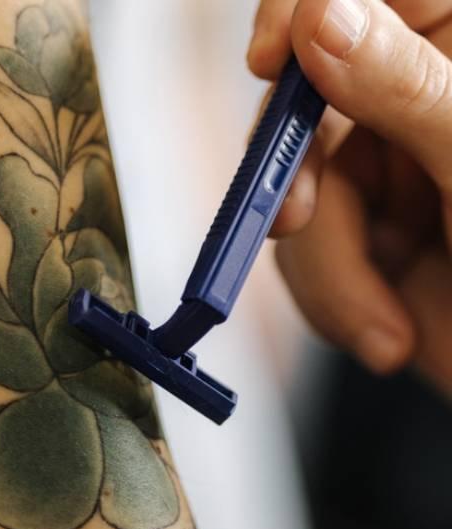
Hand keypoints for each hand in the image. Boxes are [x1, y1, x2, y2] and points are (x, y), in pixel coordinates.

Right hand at [248, 0, 451, 393]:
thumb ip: (409, 87)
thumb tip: (320, 17)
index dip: (306, 8)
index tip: (270, 57)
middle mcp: (422, 106)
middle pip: (309, 105)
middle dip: (300, 182)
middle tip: (297, 223)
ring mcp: (388, 175)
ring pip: (294, 194)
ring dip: (329, 274)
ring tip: (385, 329)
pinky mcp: (363, 236)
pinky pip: (303, 254)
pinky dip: (330, 302)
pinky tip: (384, 333)